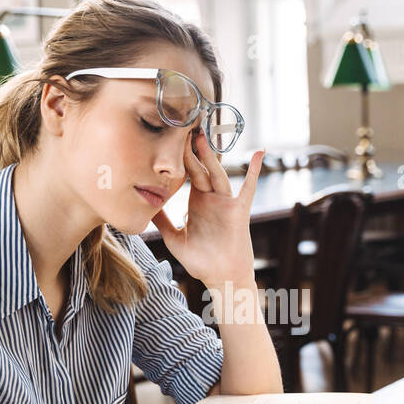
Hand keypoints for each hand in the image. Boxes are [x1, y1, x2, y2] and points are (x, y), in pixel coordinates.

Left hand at [152, 133, 262, 288]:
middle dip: (192, 148)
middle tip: (184, 125)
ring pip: (217, 173)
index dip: (180, 156)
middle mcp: (211, 198)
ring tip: (202, 136)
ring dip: (210, 155)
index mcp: (197, 201)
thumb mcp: (173, 237)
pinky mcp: (238, 210)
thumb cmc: (200, 259)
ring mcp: (226, 202)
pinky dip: (254, 171)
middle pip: (201, 168)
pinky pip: (247, 188)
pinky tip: (259, 153)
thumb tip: (143, 206)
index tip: (172, 136)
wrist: (220, 277)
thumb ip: (161, 220)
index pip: (188, 173)